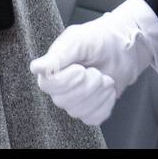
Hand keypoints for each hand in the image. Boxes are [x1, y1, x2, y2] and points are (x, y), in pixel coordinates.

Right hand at [28, 1, 157, 126]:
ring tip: (103, 78)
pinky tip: (107, 90)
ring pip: (79, 111)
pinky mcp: (90, 112)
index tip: (80, 68)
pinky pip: (94, 118)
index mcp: (49, 70)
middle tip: (96, 71)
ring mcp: (73, 102)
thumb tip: (36, 68)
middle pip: (63, 100)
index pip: (47, 85)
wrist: (122, 49)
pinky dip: (106, 103)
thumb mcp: (77, 41)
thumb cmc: (97, 41)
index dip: (66, 81)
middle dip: (87, 86)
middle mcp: (58, 88)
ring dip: (98, 94)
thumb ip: (57, 56)